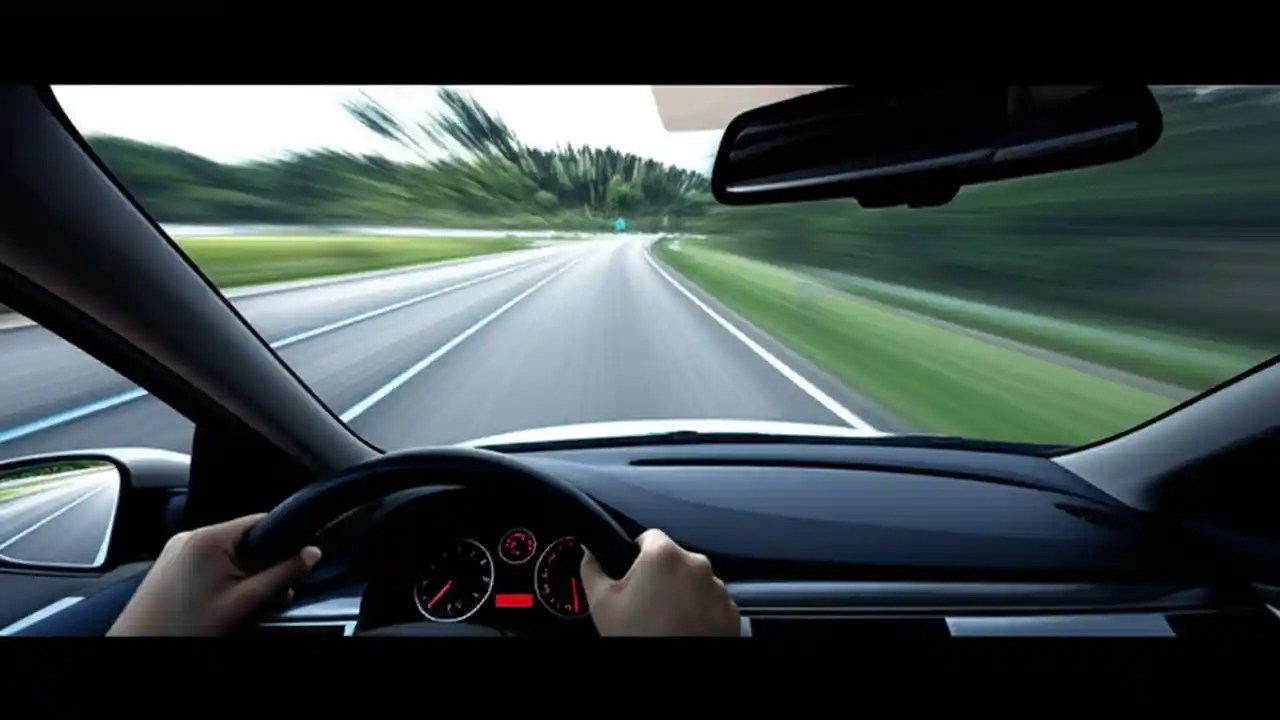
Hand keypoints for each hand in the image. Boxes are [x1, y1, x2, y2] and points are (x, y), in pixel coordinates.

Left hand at [108, 514, 320, 636]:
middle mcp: (190, 536)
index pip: (262, 522)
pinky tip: (221, 602)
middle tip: (268, 596)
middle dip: (262, 566)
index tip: (294, 564)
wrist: (140, 644)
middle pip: (245, 540)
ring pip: (228, 553)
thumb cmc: (184, 626)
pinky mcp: (170, 564)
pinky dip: (222, 578)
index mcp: (209, 538)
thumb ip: (282, 575)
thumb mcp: (244, 602)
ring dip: (242, 575)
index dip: (283, 542)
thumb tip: (311, 554)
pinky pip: (208, 562)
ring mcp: (176, 549)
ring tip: (240, 604)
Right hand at [580, 529, 740, 635]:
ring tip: (666, 621)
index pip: (648, 537)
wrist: (676, 674)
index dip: (635, 556)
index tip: (632, 577)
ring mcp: (718, 588)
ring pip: (693, 581)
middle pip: (672, 559)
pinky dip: (700, 610)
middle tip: (645, 605)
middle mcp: (697, 565)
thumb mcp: (602, 605)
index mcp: (664, 555)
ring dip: (681, 593)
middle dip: (660, 577)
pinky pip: (711, 601)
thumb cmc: (641, 637)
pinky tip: (684, 627)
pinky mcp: (731, 610)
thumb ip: (592, 569)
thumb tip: (588, 554)